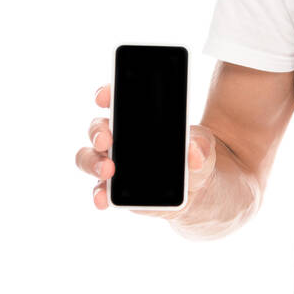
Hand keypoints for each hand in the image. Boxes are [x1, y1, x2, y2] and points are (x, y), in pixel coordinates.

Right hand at [78, 83, 218, 216]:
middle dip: (98, 131)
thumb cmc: (195, 155)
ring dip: (93, 162)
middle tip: (106, 140)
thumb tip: (193, 151)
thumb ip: (200, 146)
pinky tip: (102, 200)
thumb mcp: (204, 145)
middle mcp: (119, 137)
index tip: (104, 97)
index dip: (106, 94)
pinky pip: (99, 190)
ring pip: (89, 158)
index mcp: (137, 117)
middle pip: (97, 128)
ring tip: (107, 170)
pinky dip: (98, 194)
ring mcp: (114, 162)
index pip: (115, 98)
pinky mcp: (115, 189)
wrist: (198, 189)